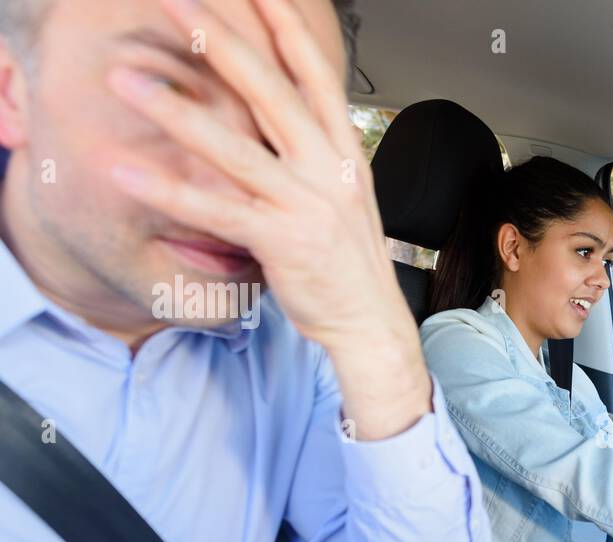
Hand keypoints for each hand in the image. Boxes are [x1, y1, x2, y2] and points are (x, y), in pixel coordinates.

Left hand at [108, 0, 429, 437]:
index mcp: (344, 153)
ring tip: (127, 80)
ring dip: (176, 111)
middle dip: (221, 40)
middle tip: (176, 2)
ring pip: (235, 149)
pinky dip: (169, 192)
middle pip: (271, 91)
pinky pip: (216, 212)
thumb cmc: (348, 263)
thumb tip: (277, 118)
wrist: (371, 324)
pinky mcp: (283, 244)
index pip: (315, 74)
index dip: (284, 28)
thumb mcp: (339, 195)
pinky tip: (127, 172)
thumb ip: (309, 154)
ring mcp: (307, 206)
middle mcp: (328, 170)